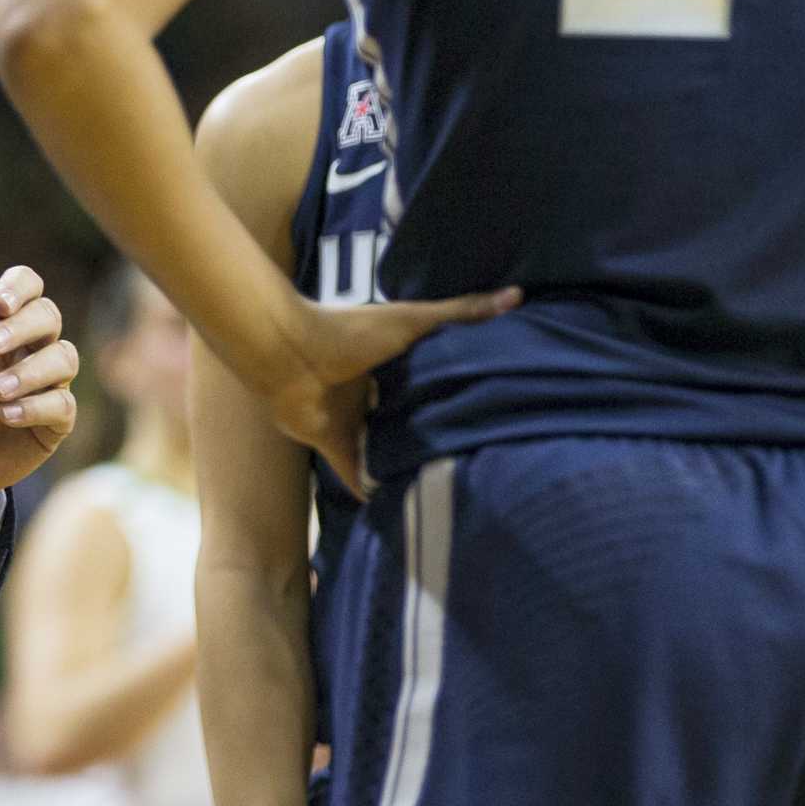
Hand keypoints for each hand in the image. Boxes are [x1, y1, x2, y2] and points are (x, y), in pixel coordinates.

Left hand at [0, 266, 78, 519]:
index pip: (27, 288)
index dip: (20, 287)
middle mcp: (27, 350)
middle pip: (49, 317)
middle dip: (23, 326)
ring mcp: (43, 386)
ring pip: (64, 358)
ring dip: (31, 370)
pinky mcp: (52, 425)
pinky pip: (62, 406)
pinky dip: (36, 407)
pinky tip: (6, 415)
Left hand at [263, 286, 521, 492]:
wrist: (288, 353)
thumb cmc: (348, 331)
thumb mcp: (412, 321)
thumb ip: (460, 313)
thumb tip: (517, 295)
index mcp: (392, 361)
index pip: (432, 379)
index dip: (458, 390)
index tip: (495, 405)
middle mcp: (373, 391)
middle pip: (410, 416)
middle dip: (433, 431)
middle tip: (476, 455)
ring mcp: (352, 419)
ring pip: (385, 447)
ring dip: (405, 462)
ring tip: (447, 486)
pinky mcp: (333, 444)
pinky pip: (356, 474)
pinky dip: (372, 490)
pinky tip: (396, 510)